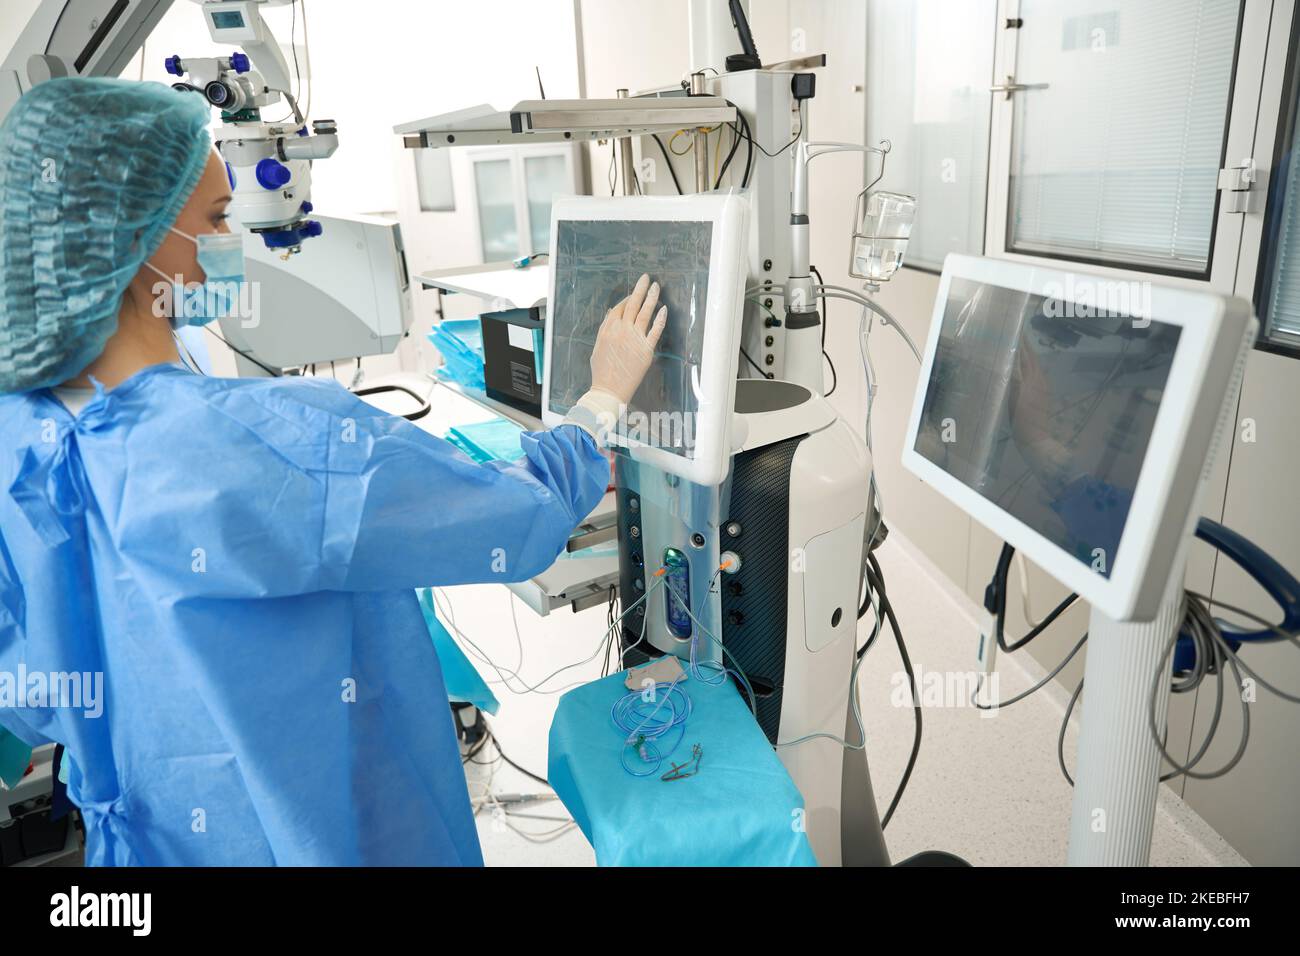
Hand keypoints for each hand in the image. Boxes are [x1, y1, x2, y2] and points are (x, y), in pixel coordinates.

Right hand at [588, 273, 666, 404]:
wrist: (609, 390)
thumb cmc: (602, 371)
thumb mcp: (598, 346)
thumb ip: (605, 328)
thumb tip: (611, 312)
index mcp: (607, 329)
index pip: (619, 307)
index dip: (627, 298)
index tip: (634, 293)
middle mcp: (621, 330)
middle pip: (632, 304)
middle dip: (640, 289)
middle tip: (646, 277)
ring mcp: (634, 339)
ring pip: (645, 312)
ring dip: (651, 297)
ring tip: (656, 287)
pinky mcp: (646, 349)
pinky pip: (655, 330)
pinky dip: (660, 319)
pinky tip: (664, 309)